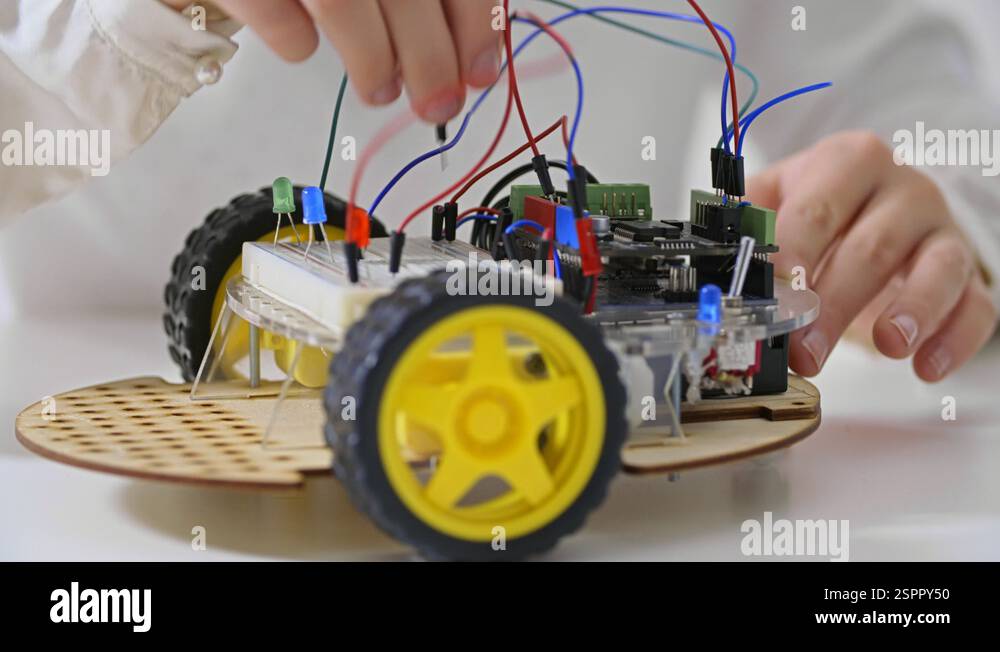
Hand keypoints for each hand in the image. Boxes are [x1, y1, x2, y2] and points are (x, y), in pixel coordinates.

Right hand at [165, 0, 502, 122]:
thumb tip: (470, 54)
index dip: (474, 24)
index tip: (479, 72)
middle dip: (432, 60)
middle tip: (438, 102)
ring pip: (343, 2)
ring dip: (374, 62)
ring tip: (380, 89)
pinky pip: (274, 14)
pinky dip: (295, 41)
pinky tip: (305, 45)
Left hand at [748, 131, 997, 381]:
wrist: (876, 205)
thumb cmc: (821, 207)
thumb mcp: (777, 197)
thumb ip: (745, 219)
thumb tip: (707, 250)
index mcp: (848, 163)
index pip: (816, 209)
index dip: (792, 255)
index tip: (774, 294)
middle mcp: (902, 189)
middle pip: (870, 248)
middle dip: (832, 305)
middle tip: (804, 351)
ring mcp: (941, 231)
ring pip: (938, 268)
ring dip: (912, 311)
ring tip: (887, 346)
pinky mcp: (968, 273)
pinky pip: (976, 305)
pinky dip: (955, 338)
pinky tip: (926, 366)